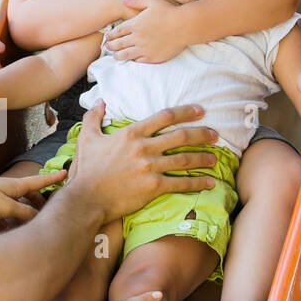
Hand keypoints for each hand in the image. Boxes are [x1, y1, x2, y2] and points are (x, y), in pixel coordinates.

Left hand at [0, 171, 63, 224]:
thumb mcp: (6, 207)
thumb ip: (24, 213)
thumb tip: (38, 219)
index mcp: (14, 185)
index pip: (38, 182)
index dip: (52, 178)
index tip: (65, 172)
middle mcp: (6, 188)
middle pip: (27, 193)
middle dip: (38, 199)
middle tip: (48, 205)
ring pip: (13, 205)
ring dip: (22, 212)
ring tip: (30, 222)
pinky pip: (0, 213)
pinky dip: (6, 221)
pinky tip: (5, 231)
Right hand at [64, 101, 217, 224]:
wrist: (86, 198)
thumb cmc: (85, 169)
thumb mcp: (86, 138)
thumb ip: (94, 117)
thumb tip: (101, 102)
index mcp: (131, 134)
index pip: (164, 117)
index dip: (185, 112)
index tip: (200, 110)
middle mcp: (144, 148)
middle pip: (181, 136)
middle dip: (201, 133)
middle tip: (215, 134)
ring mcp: (150, 167)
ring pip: (184, 159)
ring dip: (202, 158)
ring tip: (214, 158)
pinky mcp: (153, 187)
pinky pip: (180, 183)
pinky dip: (197, 183)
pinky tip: (209, 183)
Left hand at [104, 0, 192, 63]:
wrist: (185, 25)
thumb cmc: (170, 11)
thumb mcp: (152, 1)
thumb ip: (136, 0)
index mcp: (135, 25)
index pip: (117, 32)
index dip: (110, 35)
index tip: (107, 37)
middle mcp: (137, 38)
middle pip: (118, 44)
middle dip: (111, 46)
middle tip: (107, 47)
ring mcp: (144, 49)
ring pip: (125, 55)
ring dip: (117, 55)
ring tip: (114, 55)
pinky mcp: (152, 57)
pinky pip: (138, 60)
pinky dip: (132, 59)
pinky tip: (130, 58)